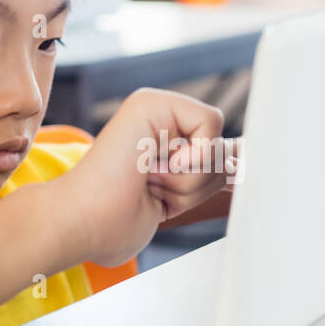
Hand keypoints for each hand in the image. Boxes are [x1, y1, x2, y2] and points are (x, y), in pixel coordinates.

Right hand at [57, 88, 227, 266]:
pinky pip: (210, 126)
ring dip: (189, 181)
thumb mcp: (178, 197)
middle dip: (198, 187)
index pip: (222, 155)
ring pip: (219, 145)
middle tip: (153, 191)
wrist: (79, 224)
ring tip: (147, 183)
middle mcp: (163, 121)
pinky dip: (190, 161)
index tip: (185, 193)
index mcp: (166, 145)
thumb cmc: (113, 223)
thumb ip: (209, 174)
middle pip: (226, 153)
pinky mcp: (151, 102)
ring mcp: (156, 108)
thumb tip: (245, 153)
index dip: (219, 178)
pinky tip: (153, 166)